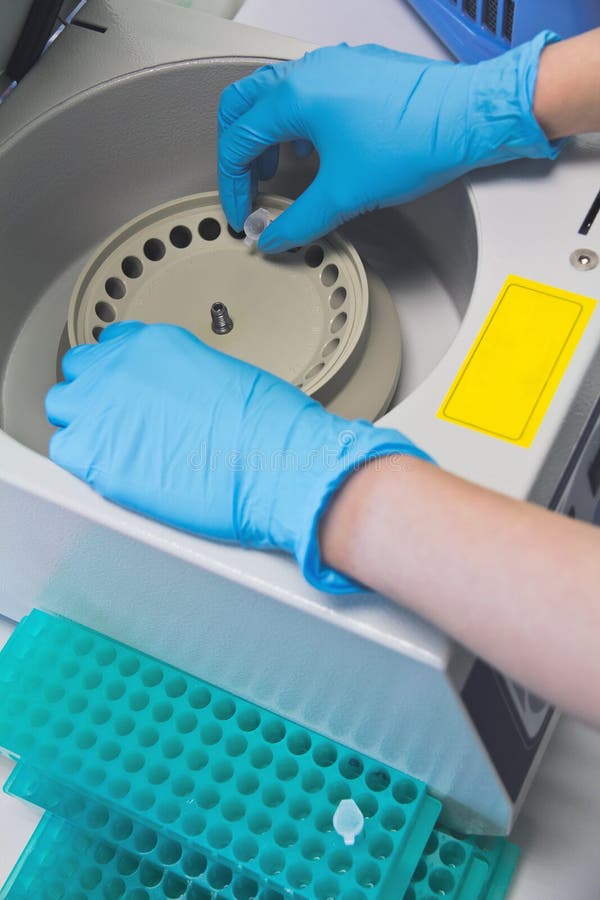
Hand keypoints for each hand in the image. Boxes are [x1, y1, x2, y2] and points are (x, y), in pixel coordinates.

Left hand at [46, 323, 429, 591]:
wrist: (278, 465)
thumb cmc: (269, 426)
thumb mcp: (221, 375)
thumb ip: (181, 378)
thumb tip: (172, 398)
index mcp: (152, 344)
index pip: (109, 347)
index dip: (118, 372)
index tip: (129, 389)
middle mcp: (119, 370)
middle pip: (79, 374)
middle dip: (95, 393)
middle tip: (122, 418)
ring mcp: (103, 412)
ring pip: (64, 409)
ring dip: (84, 423)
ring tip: (117, 445)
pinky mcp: (98, 459)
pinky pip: (66, 451)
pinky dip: (84, 460)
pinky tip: (115, 469)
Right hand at [218, 32, 560, 251]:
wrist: (470, 116)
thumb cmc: (415, 139)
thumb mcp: (345, 194)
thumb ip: (299, 220)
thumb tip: (273, 237)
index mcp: (295, 96)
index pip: (239, 140)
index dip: (233, 184)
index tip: (242, 212)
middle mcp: (310, 71)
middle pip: (246, 105)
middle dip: (240, 150)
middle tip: (247, 186)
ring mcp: (335, 65)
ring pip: (277, 94)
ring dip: (268, 134)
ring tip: (277, 170)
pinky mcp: (359, 70)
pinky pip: (310, 90)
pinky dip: (298, 121)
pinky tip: (315, 148)